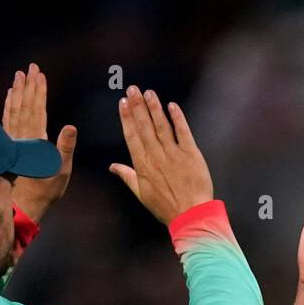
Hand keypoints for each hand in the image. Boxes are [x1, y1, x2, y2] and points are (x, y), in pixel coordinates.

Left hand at [2, 62, 76, 221]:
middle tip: (30, 67)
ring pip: (14, 109)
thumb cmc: (45, 190)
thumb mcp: (61, 171)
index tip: (40, 74)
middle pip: (25, 105)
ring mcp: (13, 140)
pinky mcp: (8, 145)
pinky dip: (8, 106)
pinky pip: (7, 119)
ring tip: (18, 76)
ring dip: (17, 92)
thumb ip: (65, 148)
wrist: (21, 205)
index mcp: (36, 139)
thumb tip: (71, 127)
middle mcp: (22, 136)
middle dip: (28, 85)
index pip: (38, 109)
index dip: (39, 91)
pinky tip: (9, 97)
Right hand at [109, 86, 212, 224]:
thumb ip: (127, 176)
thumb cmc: (166, 207)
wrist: (191, 215)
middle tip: (132, 89)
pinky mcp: (191, 154)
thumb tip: (112, 166)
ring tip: (148, 92)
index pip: (132, 136)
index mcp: (143, 165)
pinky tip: (171, 106)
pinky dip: (177, 118)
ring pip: (161, 126)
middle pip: (145, 127)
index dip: (127, 118)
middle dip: (137, 106)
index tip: (122, 103)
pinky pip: (183, 132)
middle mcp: (156, 156)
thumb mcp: (142, 194)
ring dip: (154, 107)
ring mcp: (174, 154)